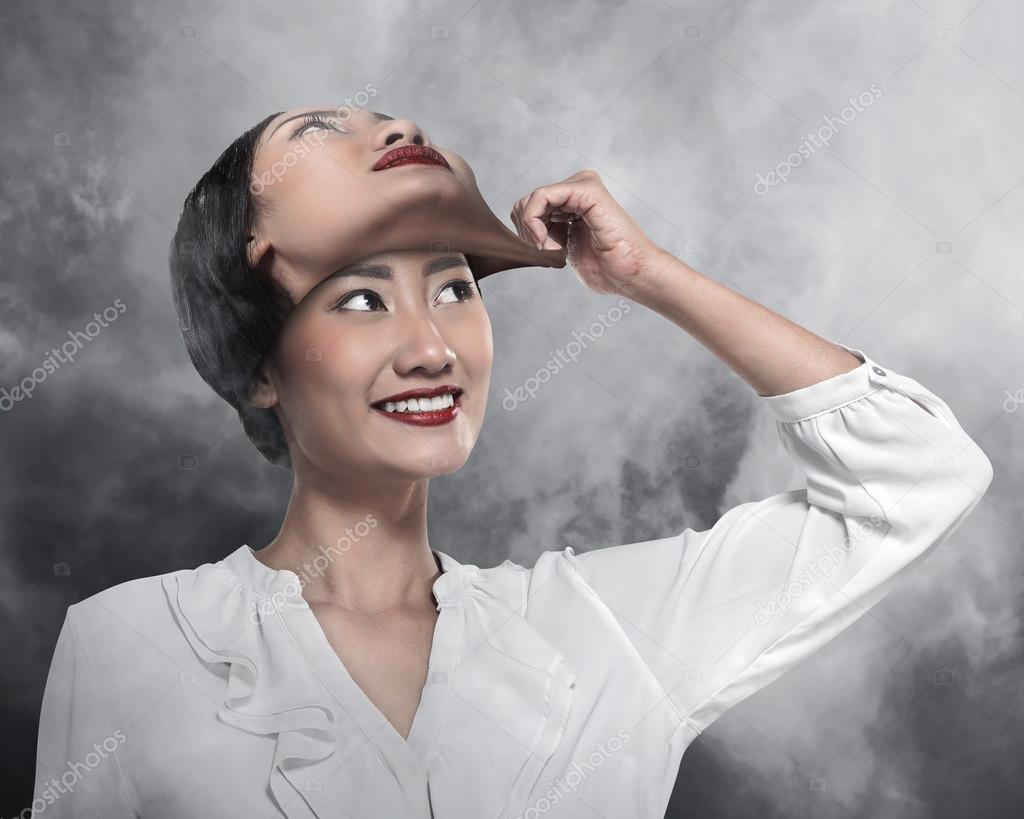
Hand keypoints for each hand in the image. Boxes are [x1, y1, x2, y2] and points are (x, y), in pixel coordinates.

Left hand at [510, 169, 667, 296]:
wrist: (630, 274)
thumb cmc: (605, 268)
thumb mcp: (561, 249)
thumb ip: (543, 234)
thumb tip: (520, 232)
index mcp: (572, 201)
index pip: (530, 208)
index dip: (526, 234)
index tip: (542, 254)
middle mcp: (577, 189)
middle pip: (527, 202)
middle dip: (528, 232)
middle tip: (547, 252)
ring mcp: (582, 186)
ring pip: (532, 200)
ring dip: (532, 231)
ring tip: (553, 249)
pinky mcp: (586, 189)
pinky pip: (540, 197)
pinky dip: (535, 222)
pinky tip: (550, 243)